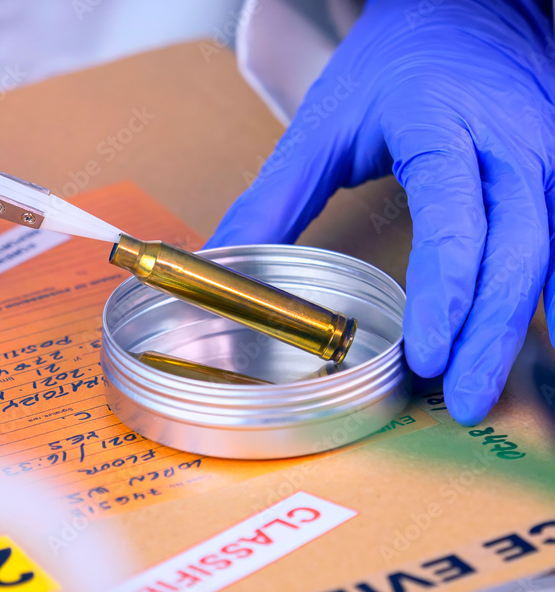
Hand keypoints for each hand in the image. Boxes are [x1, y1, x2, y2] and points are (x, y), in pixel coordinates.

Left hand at [206, 0, 554, 424]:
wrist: (468, 11)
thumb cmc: (395, 64)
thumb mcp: (327, 120)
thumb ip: (277, 196)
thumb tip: (219, 261)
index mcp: (442, 127)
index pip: (452, 218)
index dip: (445, 291)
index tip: (429, 355)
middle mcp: (508, 145)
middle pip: (515, 249)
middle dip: (492, 333)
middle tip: (465, 402)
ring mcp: (545, 159)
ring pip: (550, 252)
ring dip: (525, 328)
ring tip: (496, 391)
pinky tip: (549, 346)